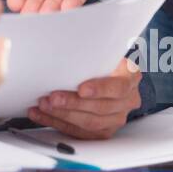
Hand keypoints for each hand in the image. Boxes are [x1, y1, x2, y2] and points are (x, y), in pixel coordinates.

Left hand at [27, 57, 141, 138]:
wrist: (109, 75)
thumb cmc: (102, 60)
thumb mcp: (102, 50)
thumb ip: (90, 50)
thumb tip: (61, 39)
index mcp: (131, 77)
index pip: (118, 87)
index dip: (100, 89)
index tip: (81, 89)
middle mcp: (128, 101)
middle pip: (101, 107)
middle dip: (73, 103)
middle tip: (53, 97)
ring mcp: (116, 118)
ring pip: (89, 123)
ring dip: (62, 114)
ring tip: (44, 105)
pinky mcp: (103, 132)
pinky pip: (79, 132)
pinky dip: (57, 123)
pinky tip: (42, 114)